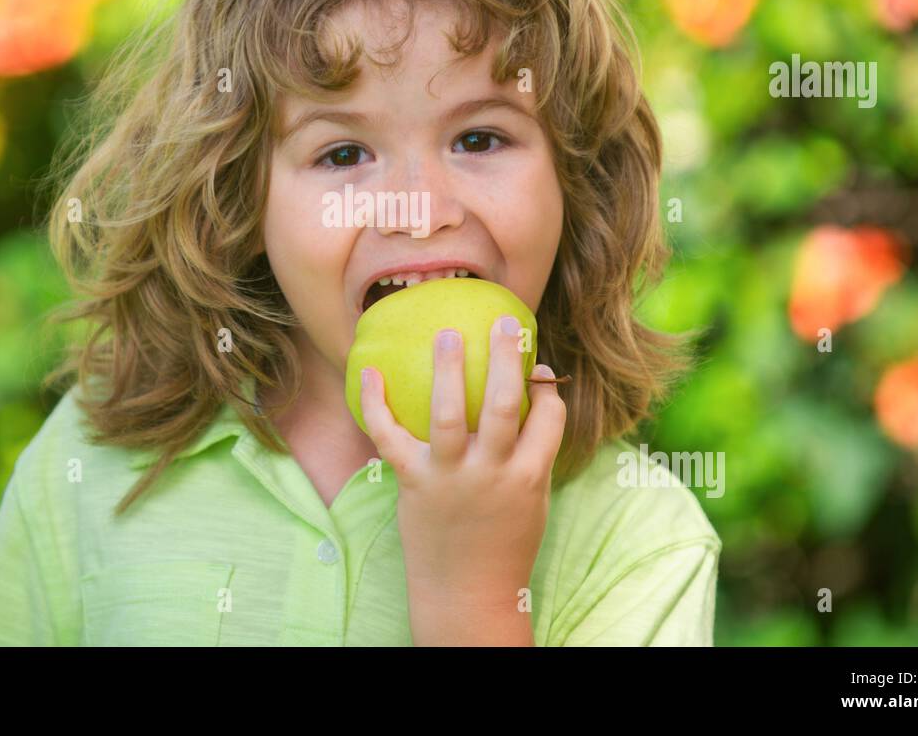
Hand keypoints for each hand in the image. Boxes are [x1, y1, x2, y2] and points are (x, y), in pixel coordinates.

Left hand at [358, 313, 566, 626]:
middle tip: (502, 322)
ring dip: (447, 371)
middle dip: (504, 360)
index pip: (548, 419)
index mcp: (529, 477)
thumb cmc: (504, 543)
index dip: (546, 389)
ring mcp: (450, 478)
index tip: (538, 368)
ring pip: (448, 414)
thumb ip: (533, 452)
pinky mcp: (413, 483)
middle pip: (501, 406)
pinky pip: (390, 438)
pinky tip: (369, 371)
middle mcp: (491, 473)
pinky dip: (376, 404)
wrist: (466, 595)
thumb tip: (532, 394)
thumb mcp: (533, 500)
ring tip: (447, 334)